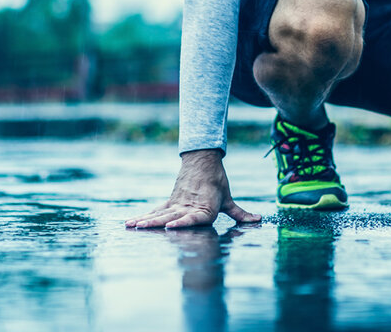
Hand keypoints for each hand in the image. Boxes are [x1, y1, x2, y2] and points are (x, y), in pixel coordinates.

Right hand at [125, 149, 261, 228]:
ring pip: (159, 214)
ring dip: (145, 220)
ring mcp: (177, 204)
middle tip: (142, 229)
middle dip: (155, 224)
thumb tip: (259, 219)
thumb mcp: (229, 199)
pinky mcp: (171, 201)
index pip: (193, 218)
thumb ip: (240, 214)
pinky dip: (144, 216)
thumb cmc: (217, 181)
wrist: (203, 160)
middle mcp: (188, 207)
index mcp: (205, 208)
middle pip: (170, 216)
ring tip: (132, 226)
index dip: (183, 222)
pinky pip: (156, 210)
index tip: (171, 226)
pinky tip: (131, 223)